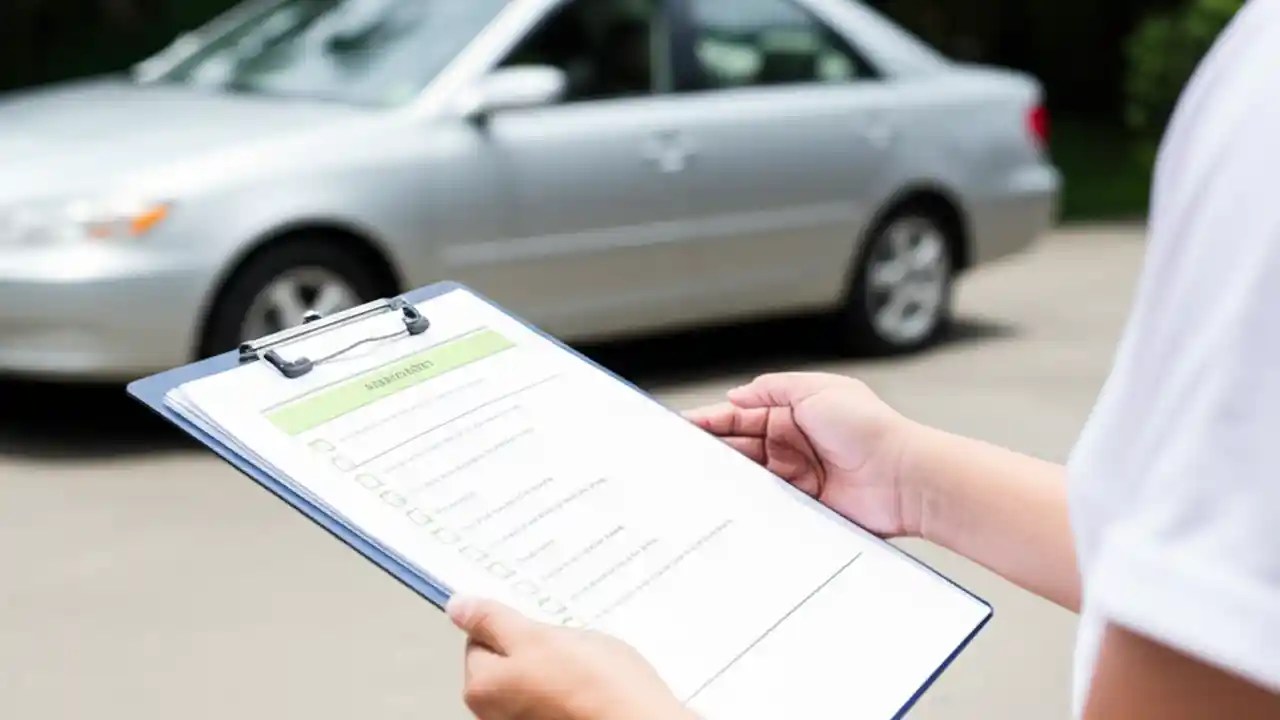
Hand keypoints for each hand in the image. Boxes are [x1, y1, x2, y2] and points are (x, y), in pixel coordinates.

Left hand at [448, 596, 694, 719]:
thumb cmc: (594, 688)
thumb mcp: (537, 638)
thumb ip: (493, 621)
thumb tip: (458, 607)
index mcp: (483, 690)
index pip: (480, 639)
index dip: (511, 624)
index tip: (536, 622)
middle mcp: (497, 716)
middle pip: (508, 661)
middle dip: (536, 646)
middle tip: (567, 642)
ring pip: (538, 677)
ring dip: (559, 664)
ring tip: (588, 664)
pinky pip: (560, 695)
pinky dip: (575, 685)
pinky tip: (597, 682)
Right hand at [686, 372, 920, 537]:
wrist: (904, 477)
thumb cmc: (870, 428)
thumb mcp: (819, 389)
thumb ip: (774, 388)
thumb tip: (736, 394)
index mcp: (793, 412)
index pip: (741, 416)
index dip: (712, 421)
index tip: (684, 427)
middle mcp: (792, 444)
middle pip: (740, 446)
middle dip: (712, 449)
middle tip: (681, 455)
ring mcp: (798, 476)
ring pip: (750, 475)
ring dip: (727, 475)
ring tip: (698, 476)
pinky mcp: (805, 505)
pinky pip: (768, 503)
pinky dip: (750, 501)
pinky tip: (730, 500)